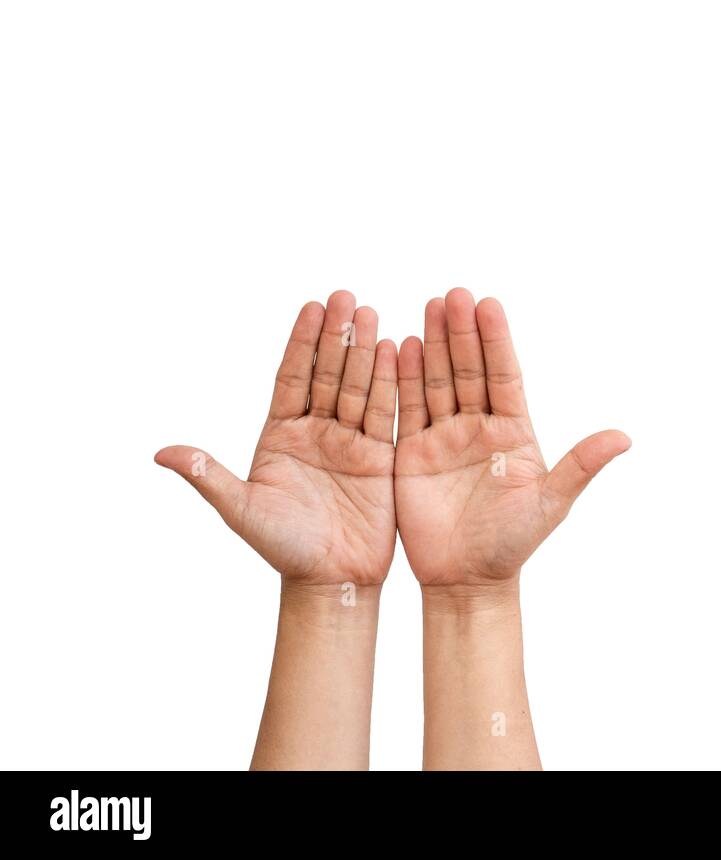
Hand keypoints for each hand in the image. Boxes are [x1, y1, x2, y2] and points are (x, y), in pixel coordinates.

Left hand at [155, 290, 397, 585]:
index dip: (302, 343)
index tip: (312, 307)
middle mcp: (316, 432)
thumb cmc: (282, 549)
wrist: (331, 581)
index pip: (292, 378)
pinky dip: (393, 383)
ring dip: (367, 351)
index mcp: (281, 436)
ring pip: (359, 387)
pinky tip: (399, 352)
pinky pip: (388, 414)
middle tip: (347, 297)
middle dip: (338, 336)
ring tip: (373, 314)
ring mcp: (350, 442)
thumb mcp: (240, 510)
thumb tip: (162, 451)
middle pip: (329, 374)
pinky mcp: (381, 458)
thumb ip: (207, 475)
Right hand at [394, 288, 628, 588]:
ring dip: (434, 345)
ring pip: (438, 381)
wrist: (468, 580)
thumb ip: (582, 465)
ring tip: (429, 306)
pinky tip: (400, 347)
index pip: (505, 375)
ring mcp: (444, 437)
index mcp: (513, 431)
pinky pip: (407, 409)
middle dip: (462, 331)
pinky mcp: (412, 453)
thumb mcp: (552, 503)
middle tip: (453, 293)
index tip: (488, 303)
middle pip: (469, 369)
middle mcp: (479, 426)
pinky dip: (403, 379)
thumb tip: (626, 437)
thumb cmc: (514, 544)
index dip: (497, 340)